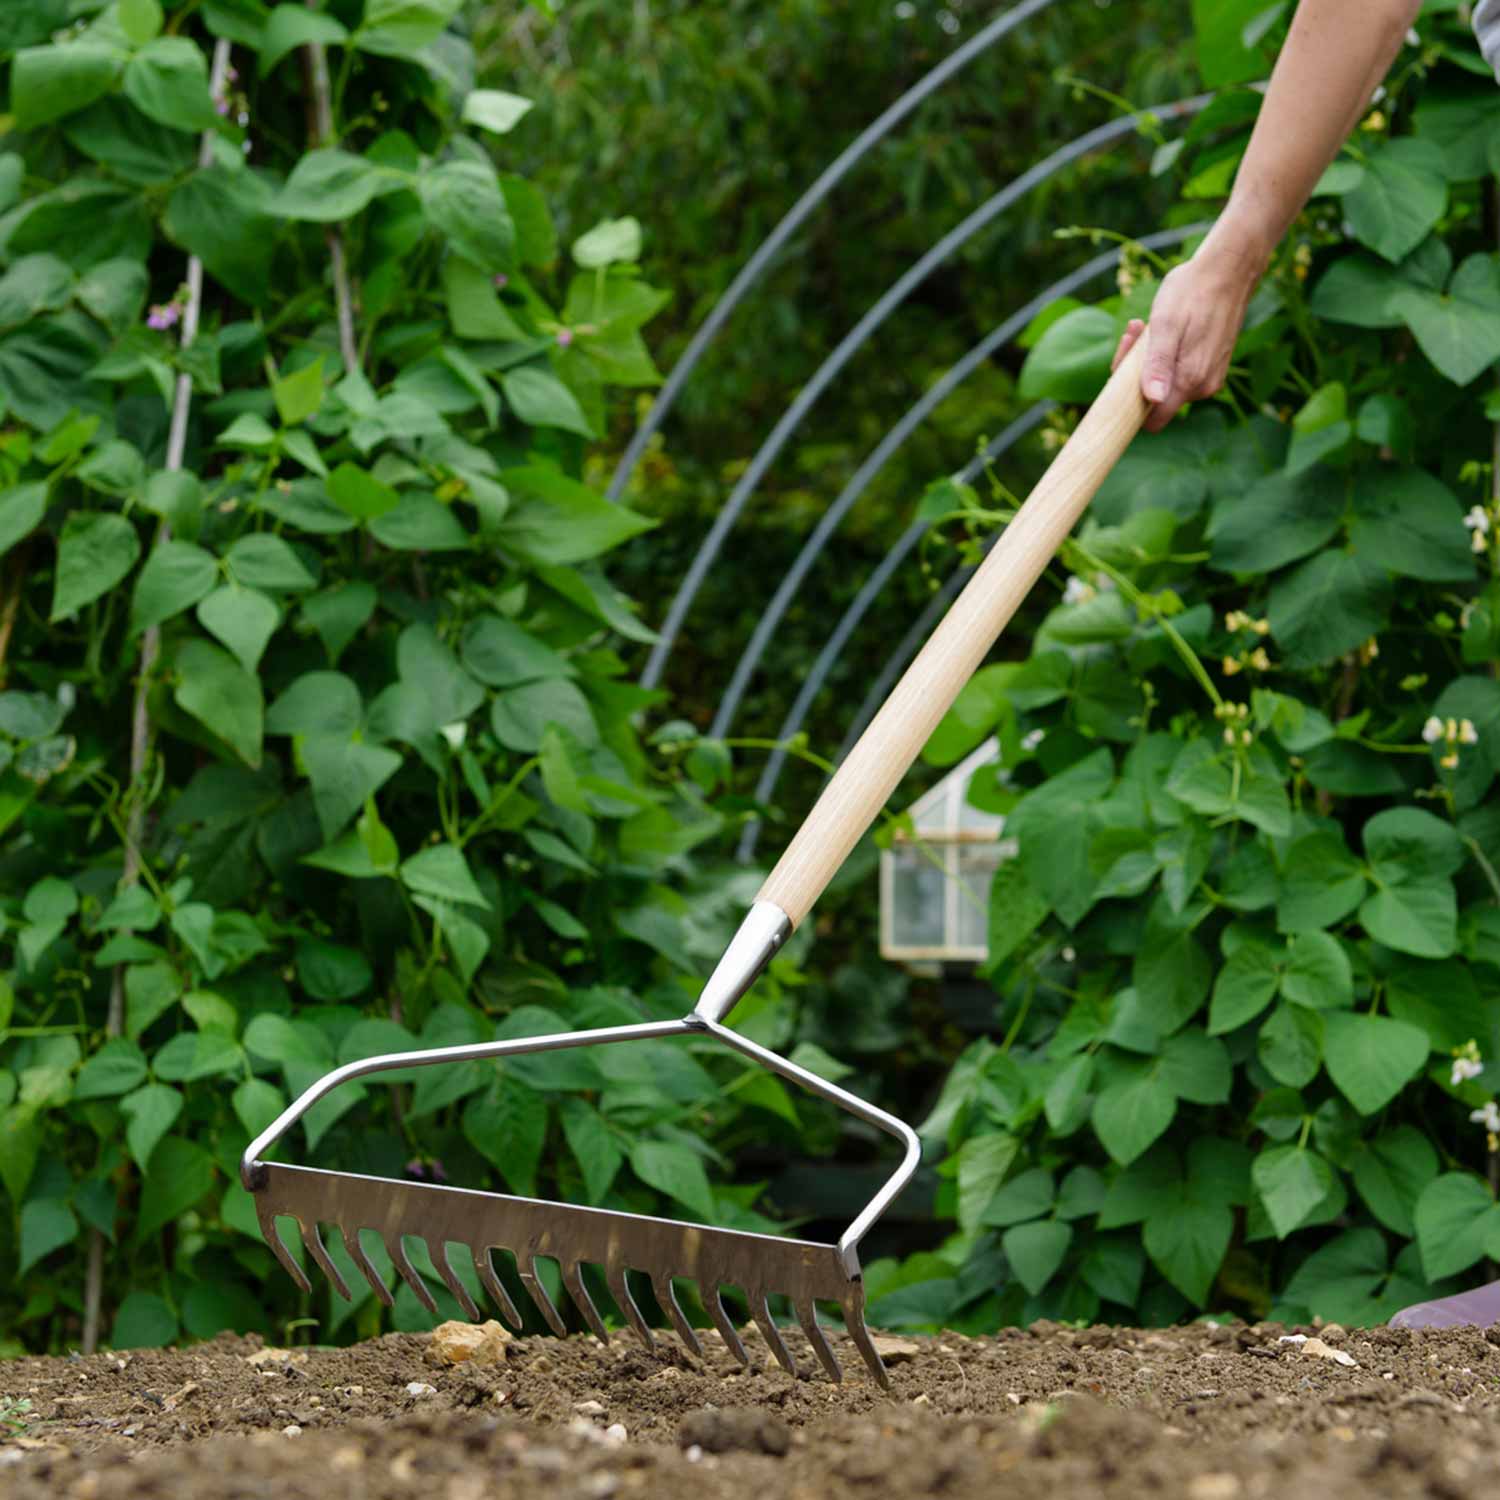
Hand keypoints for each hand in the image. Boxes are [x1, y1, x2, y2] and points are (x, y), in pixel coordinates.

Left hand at [1110, 245, 1262, 432]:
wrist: (1228, 270)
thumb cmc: (1192, 292)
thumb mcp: (1166, 325)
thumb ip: (1159, 364)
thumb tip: (1153, 400)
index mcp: (1190, 382)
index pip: (1152, 421)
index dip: (1131, 404)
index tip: (1123, 368)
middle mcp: (1203, 388)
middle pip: (1156, 401)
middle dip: (1136, 373)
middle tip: (1133, 333)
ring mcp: (1209, 378)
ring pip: (1165, 384)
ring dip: (1148, 360)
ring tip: (1144, 325)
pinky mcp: (1212, 367)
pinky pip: (1179, 372)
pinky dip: (1166, 355)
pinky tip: (1160, 329)